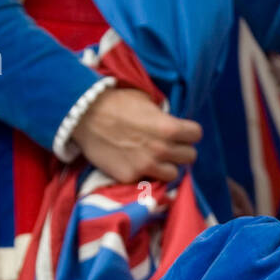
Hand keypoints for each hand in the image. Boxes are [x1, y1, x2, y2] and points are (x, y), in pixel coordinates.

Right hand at [71, 88, 201, 183]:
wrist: (82, 115)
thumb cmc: (115, 102)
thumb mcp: (145, 100)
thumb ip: (162, 114)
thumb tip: (170, 119)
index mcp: (169, 127)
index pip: (196, 134)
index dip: (189, 132)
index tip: (181, 132)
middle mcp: (162, 149)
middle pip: (190, 156)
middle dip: (181, 150)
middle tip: (169, 147)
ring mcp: (147, 166)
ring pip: (174, 174)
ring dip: (167, 166)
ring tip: (156, 159)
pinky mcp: (131, 177)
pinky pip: (148, 180)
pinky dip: (144, 173)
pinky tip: (135, 163)